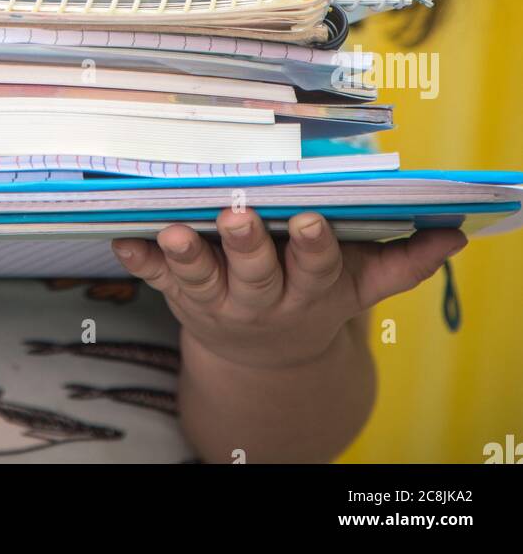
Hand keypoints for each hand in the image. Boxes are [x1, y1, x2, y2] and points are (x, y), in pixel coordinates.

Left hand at [111, 208, 466, 369]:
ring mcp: (219, 300)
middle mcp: (263, 298)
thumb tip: (455, 234)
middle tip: (236, 214)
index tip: (309, 218)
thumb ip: (403, 262)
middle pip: (255, 273)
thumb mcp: (360, 287)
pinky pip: (156, 283)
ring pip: (202, 279)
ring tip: (173, 229)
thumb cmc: (314, 298)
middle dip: (247, 245)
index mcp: (309, 290)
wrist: (265, 362)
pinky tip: (123, 241)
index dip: (312, 246)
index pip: (316, 266)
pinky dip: (140, 263)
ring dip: (186, 255)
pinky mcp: (182, 298)